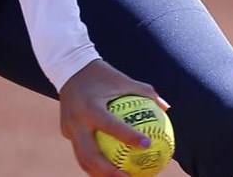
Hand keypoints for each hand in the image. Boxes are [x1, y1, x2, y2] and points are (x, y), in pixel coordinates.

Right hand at [57, 58, 168, 174]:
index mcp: (90, 107)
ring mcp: (68, 128)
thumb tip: (167, 107)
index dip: (128, 136)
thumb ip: (145, 92)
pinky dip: (94, 161)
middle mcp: (77, 121)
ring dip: (100, 173)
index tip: (147, 145)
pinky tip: (109, 169)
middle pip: (90, 155)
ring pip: (83, 159)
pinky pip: (80, 149)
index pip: (111, 125)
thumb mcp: (123, 79)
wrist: (68, 67)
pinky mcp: (65, 131)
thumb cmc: (102, 74)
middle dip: (108, 172)